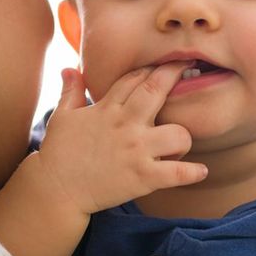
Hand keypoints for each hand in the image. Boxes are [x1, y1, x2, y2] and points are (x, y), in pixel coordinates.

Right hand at [29, 62, 208, 215]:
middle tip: (190, 68)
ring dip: (184, 137)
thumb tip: (70, 69)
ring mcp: (136, 151)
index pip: (134, 78)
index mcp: (107, 109)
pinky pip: (177, 173)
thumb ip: (70, 91)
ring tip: (177, 145)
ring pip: (178, 133)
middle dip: (174, 74)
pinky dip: (192, 172)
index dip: (150, 69)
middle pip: (157, 90)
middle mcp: (125, 125)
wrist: (56, 190)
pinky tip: (200, 171)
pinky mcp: (142, 177)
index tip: (163, 65)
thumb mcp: (62, 117)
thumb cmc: (58, 153)